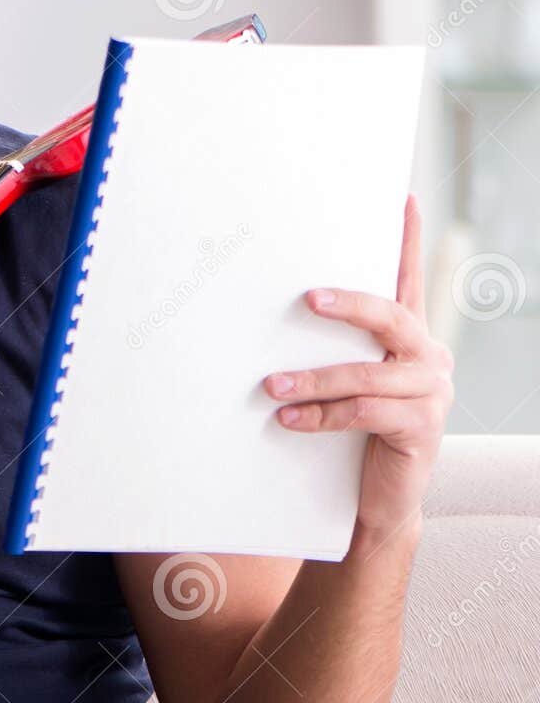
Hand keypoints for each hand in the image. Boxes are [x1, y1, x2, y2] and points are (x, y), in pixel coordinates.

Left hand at [261, 193, 453, 543]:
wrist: (378, 502)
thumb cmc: (351, 437)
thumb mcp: (341, 386)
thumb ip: (328, 353)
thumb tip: (273, 320)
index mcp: (409, 340)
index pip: (408, 283)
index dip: (407, 242)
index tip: (401, 200)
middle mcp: (427, 359)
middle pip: (389, 317)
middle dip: (347, 305)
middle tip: (306, 299)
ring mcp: (431, 393)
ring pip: (367, 373)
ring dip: (314, 379)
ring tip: (271, 386)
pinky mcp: (421, 428)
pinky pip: (366, 413)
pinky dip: (322, 415)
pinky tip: (288, 418)